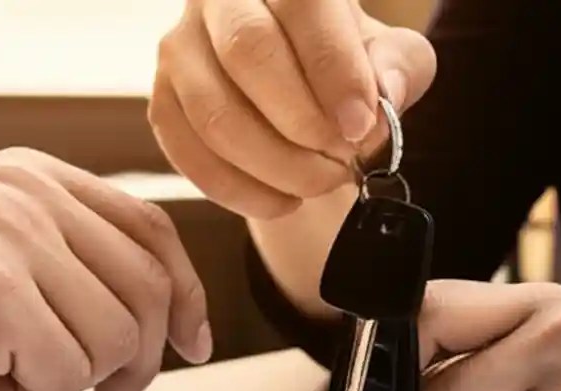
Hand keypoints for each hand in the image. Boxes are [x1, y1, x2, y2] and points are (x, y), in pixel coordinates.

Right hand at [0, 147, 210, 390]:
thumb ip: (70, 264)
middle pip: (147, 292)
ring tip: (5, 370)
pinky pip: (65, 373)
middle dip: (137, 362)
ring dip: (69, 381)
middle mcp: (24, 192)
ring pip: (114, 339)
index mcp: (33, 175)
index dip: (187, 296)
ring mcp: (3, 235)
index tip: (194, 344)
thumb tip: (171, 321)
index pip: (152, 232)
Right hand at [150, 0, 436, 218]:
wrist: (292, 87)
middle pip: (248, 52)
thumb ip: (399, 68)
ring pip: (215, 114)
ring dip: (276, 166)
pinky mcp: (162, 102)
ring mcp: (180, 49)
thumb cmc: (343, 65)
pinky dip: (242, 192)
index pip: (302, 5)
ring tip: (319, 183)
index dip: (334, 69)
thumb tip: (382, 97)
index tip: (362, 126)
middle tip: (342, 159)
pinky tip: (283, 200)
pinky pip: (191, 156)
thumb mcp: (389, 56)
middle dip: (303, 122)